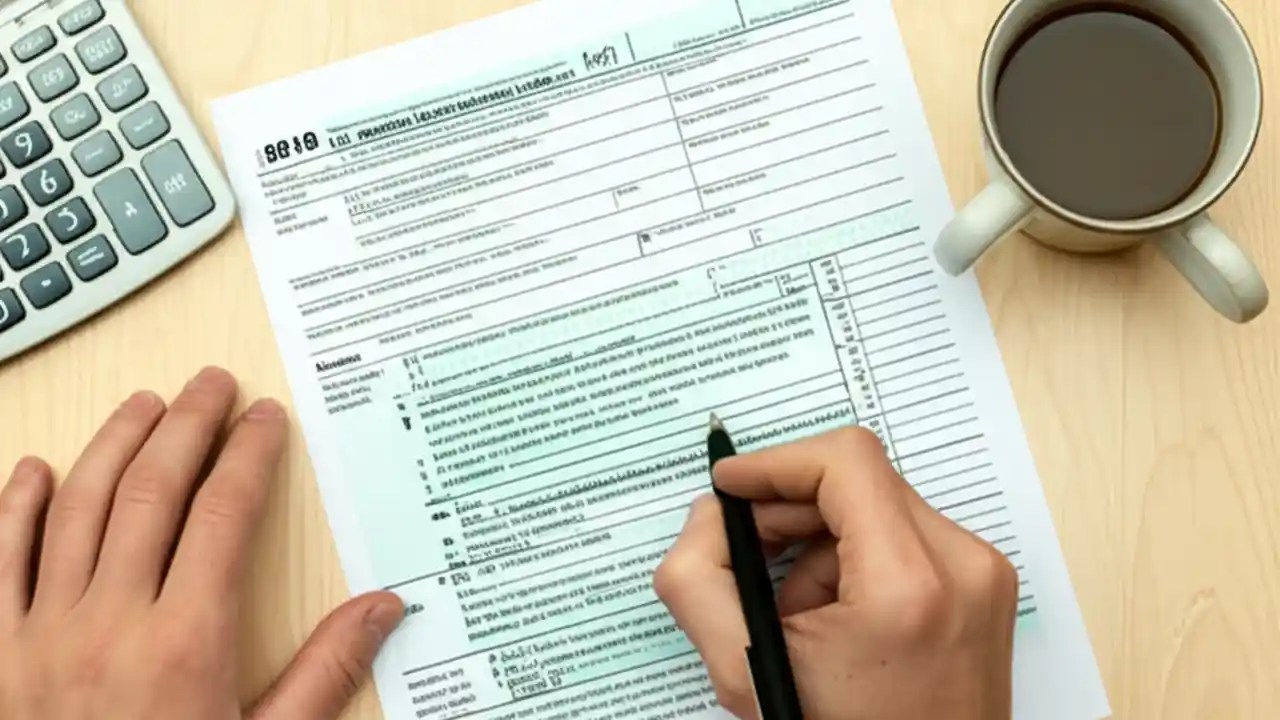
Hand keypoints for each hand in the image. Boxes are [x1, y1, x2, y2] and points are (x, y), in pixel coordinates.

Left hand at [0, 367, 402, 719]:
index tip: (264, 419)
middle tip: (210, 385)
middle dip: (186, 427)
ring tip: (143, 406)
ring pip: (71, 510)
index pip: (223, 514)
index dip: (248, 455)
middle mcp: (108, 625)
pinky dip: (10, 509)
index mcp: (184, 643)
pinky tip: (29, 471)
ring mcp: (38, 637)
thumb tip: (384, 608)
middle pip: (149, 493)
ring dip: (110, 446)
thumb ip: (325, 673)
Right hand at [655, 428, 1017, 719]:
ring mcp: (983, 576)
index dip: (776, 463)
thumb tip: (710, 514)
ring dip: (820, 544)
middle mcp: (962, 567)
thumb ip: (699, 578)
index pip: (844, 462)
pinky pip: (907, 539)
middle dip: (788, 510)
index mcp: (909, 584)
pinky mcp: (985, 588)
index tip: (731, 485)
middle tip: (745, 554)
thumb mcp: (746, 670)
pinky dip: (856, 562)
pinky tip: (835, 621)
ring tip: (797, 614)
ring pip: (879, 508)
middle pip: (859, 480)